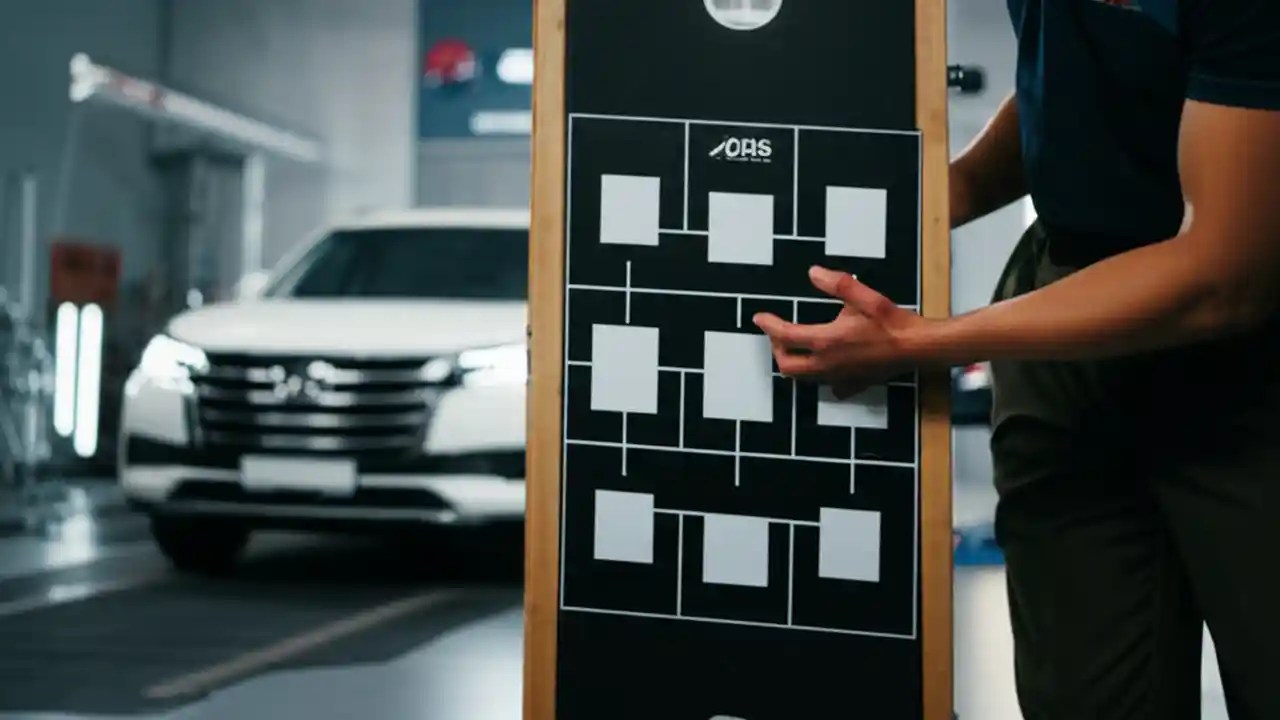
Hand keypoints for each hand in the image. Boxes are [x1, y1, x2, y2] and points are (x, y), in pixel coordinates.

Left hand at [752, 266, 929, 397]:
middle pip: (787, 365)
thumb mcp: (864, 297)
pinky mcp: (852, 385)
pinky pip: (828, 386)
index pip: (785, 336)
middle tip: (778, 334)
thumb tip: (813, 273)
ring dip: (794, 363)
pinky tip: (825, 366)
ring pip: (804, 379)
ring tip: (796, 348)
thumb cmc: (891, 322)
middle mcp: (827, 364)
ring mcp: (839, 378)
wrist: (917, 348)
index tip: (759, 318)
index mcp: (826, 341)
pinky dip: (819, 378)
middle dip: (777, 350)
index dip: (769, 326)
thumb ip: (836, 284)